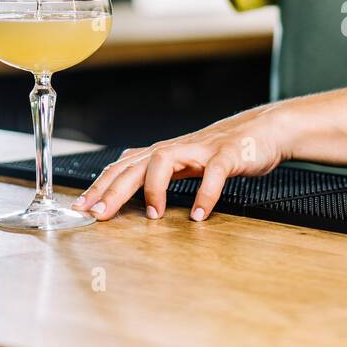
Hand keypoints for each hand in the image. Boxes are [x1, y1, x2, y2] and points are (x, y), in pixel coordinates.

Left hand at [72, 106, 292, 222]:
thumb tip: (130, 181)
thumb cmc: (224, 150)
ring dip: (154, 188)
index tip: (81, 208)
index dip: (101, 185)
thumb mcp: (187, 161)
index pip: (124, 167)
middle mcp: (178, 147)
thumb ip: (161, 171)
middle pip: (136, 164)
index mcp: (166, 153)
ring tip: (153, 215)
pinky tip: (200, 216)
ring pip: (165, 159)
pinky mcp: (228, 154)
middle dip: (113, 189)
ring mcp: (202, 148)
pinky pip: (214, 172)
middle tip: (98, 214)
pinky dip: (205, 194)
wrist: (265, 129)